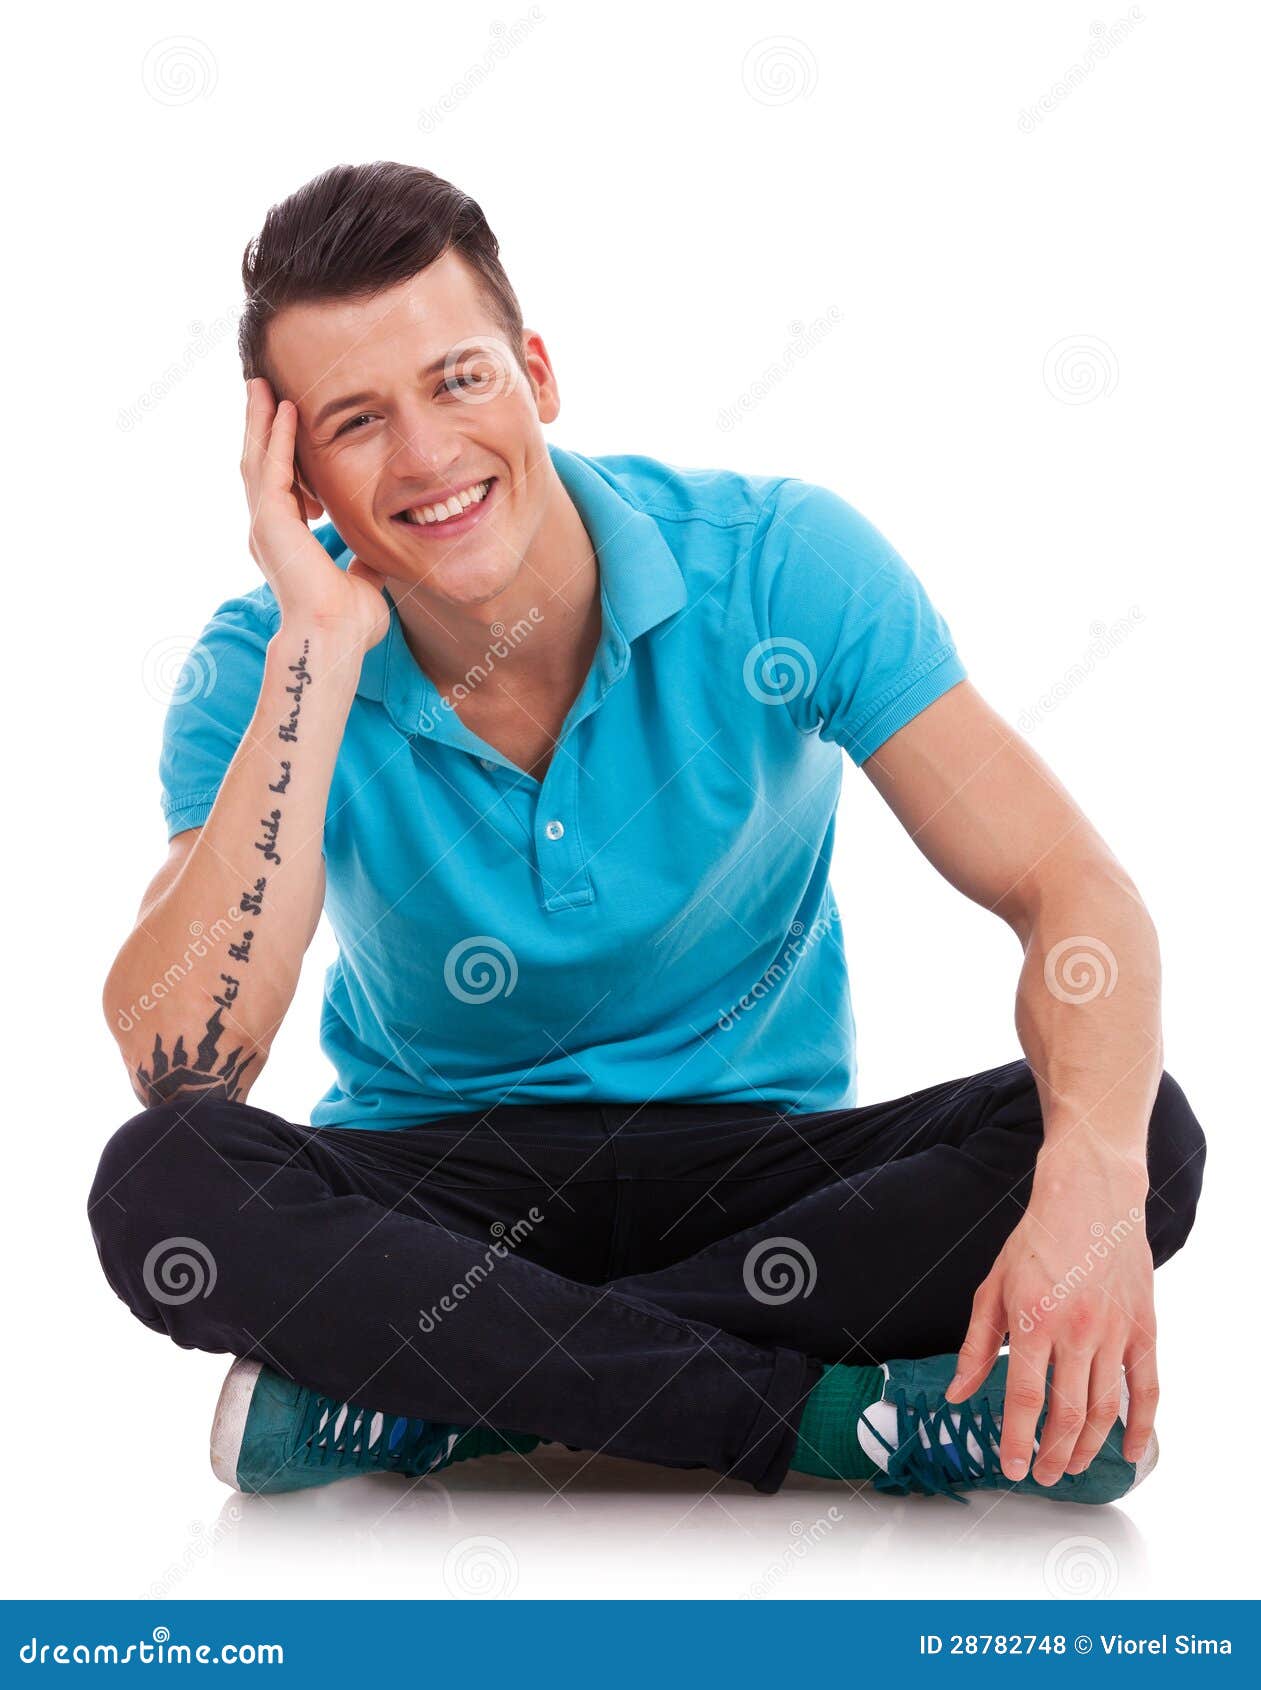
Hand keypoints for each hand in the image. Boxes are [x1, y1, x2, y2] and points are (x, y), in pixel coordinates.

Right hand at [240, 377, 388, 653]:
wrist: (334, 637)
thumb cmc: (348, 622)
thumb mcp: (361, 582)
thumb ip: (363, 562)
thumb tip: (378, 553)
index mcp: (285, 542)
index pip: (281, 486)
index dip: (282, 454)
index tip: (288, 426)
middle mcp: (268, 530)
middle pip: (259, 464)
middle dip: (260, 425)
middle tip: (260, 389)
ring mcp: (265, 525)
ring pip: (257, 459)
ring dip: (260, 420)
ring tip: (260, 385)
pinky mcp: (271, 521)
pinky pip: (272, 467)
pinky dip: (277, 437)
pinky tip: (283, 409)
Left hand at [946, 1145, 1157, 1484]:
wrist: (1090, 1198)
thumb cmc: (1037, 1241)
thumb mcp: (993, 1288)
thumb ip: (976, 1345)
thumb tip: (957, 1392)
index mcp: (1034, 1319)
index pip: (1025, 1397)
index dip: (1017, 1439)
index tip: (1012, 1468)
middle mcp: (1078, 1330)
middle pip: (1068, 1412)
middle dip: (1054, 1454)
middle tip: (1044, 1476)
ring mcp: (1115, 1331)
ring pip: (1106, 1408)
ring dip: (1089, 1447)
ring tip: (1073, 1467)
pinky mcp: (1144, 1329)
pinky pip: (1147, 1389)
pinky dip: (1141, 1426)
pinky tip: (1127, 1451)